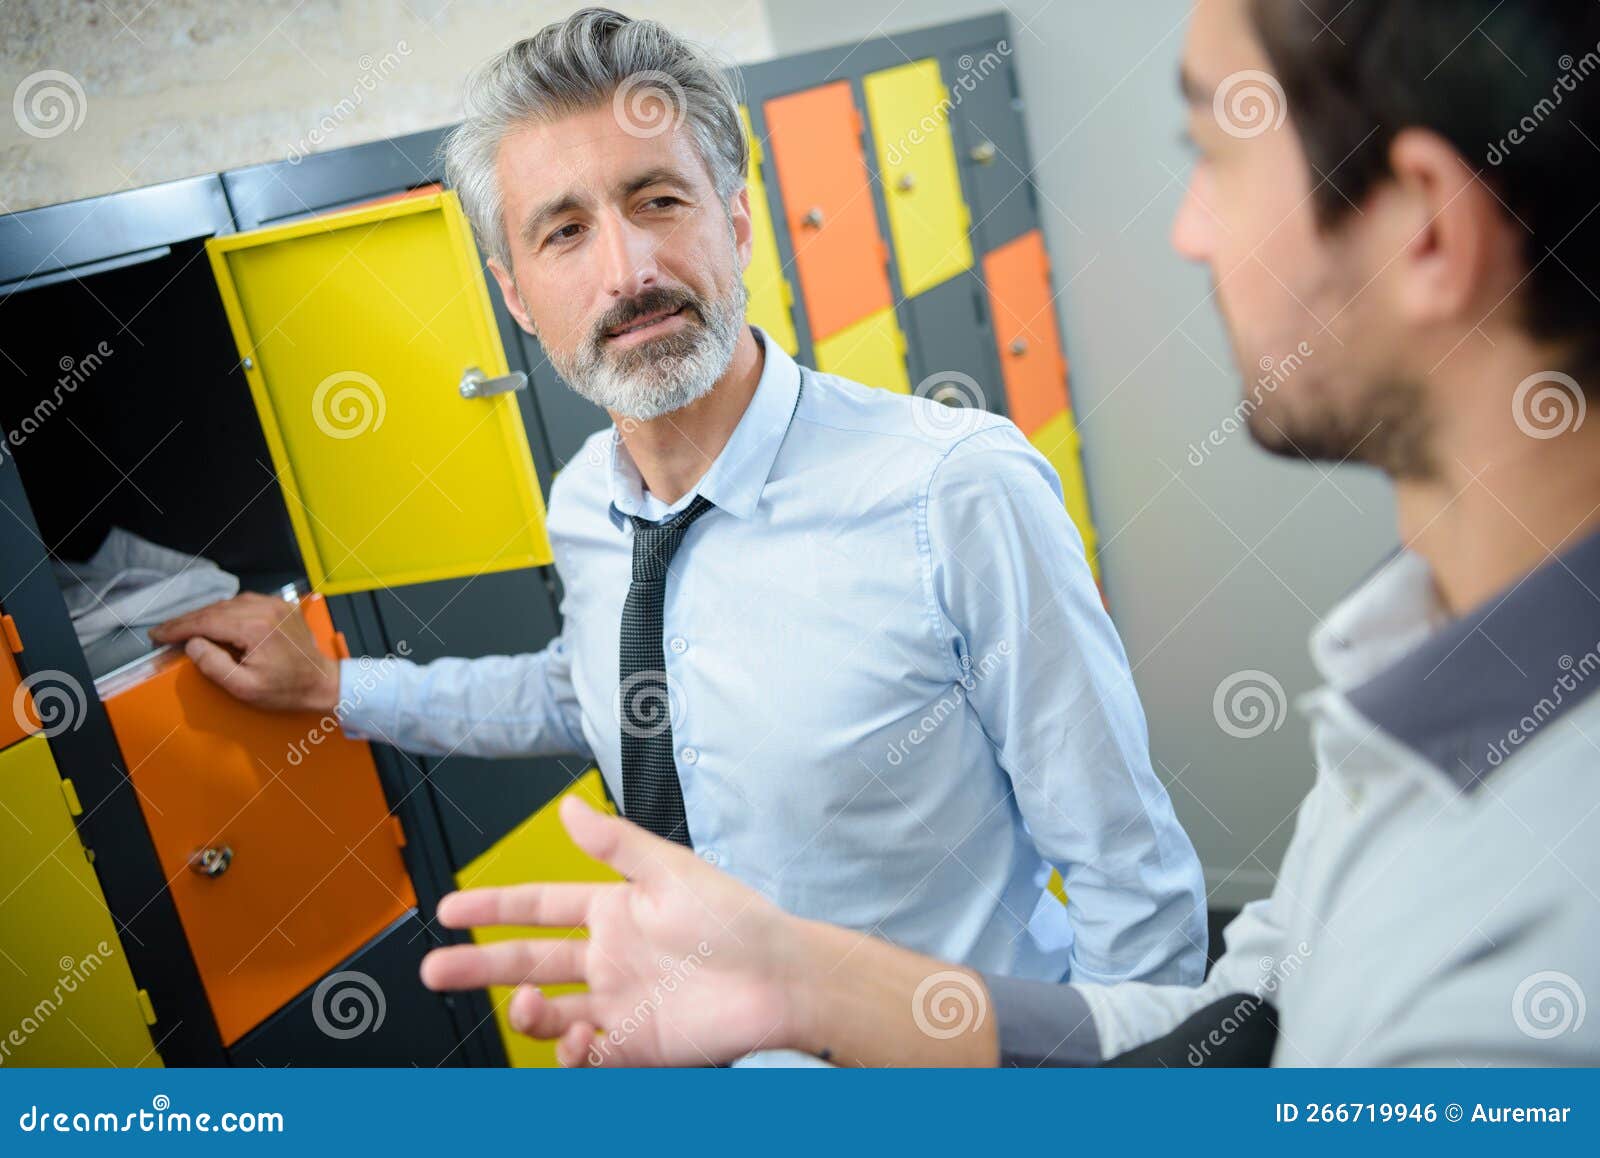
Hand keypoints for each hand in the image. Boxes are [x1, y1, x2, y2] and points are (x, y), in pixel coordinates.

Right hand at [149, 592, 340, 712]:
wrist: (322, 682)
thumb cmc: (285, 690)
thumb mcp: (244, 688)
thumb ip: (213, 665)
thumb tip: (192, 644)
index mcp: (254, 627)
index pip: (205, 621)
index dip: (177, 628)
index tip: (156, 634)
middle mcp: (264, 608)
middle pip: (213, 610)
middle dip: (186, 621)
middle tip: (163, 632)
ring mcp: (274, 604)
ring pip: (227, 603)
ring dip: (204, 615)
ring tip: (183, 628)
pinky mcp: (280, 605)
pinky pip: (244, 603)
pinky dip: (224, 611)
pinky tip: (213, 622)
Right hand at [420, 795, 802, 1066]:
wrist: (780, 978)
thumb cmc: (737, 919)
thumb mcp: (671, 869)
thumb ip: (614, 842)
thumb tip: (567, 806)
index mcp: (613, 910)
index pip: (538, 906)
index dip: (493, 908)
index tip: (450, 909)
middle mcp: (609, 957)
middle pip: (527, 961)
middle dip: (478, 966)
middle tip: (435, 969)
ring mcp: (618, 1002)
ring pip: (546, 1012)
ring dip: (524, 1010)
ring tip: (527, 1001)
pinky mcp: (634, 1043)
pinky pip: (582, 1054)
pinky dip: (566, 1052)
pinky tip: (573, 1037)